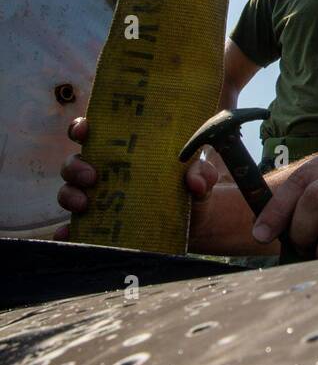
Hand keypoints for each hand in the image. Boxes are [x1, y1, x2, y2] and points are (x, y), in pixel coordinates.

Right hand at [55, 117, 217, 239]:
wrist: (197, 224)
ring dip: (70, 195)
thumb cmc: (192, 188)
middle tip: (91, 176)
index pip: (94, 133)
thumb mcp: (201, 177)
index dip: (82, 128)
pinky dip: (68, 232)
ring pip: (69, 192)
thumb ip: (202, 173)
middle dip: (76, 167)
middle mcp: (105, 173)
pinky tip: (69, 236)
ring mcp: (99, 200)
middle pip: (75, 163)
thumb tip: (194, 181)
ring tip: (85, 204)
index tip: (85, 130)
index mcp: (124, 151)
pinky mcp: (99, 227)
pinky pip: (75, 230)